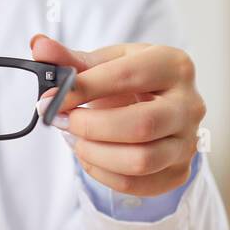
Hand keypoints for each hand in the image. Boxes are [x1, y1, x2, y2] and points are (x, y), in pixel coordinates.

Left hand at [30, 34, 204, 196]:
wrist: (155, 107)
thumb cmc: (129, 82)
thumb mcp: (104, 64)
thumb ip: (71, 59)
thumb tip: (39, 46)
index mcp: (173, 65)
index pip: (127, 77)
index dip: (84, 88)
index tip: (52, 97)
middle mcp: (190, 104)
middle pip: (141, 126)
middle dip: (91, 127)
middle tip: (62, 121)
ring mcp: (187, 141)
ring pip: (140, 161)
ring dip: (95, 154)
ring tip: (76, 140)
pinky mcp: (178, 171)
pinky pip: (137, 183)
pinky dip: (103, 174)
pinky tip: (90, 157)